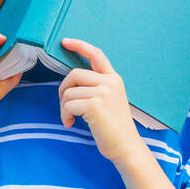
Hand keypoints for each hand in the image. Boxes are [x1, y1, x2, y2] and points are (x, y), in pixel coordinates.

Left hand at [57, 37, 146, 163]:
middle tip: (65, 107)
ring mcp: (103, 92)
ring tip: (70, 119)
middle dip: (64, 90)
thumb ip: (96, 88)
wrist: (126, 147)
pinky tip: (70, 124)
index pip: (96, 54)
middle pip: (74, 73)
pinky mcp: (95, 105)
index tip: (65, 41)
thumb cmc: (114, 128)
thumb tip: (71, 82)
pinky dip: (64, 115)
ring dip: (64, 107)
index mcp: (114, 79)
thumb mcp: (109, 101)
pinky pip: (68, 104)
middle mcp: (109, 82)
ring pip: (69, 91)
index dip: (79, 45)